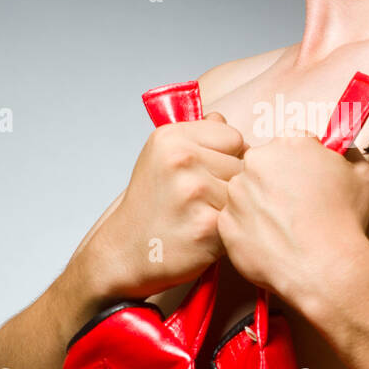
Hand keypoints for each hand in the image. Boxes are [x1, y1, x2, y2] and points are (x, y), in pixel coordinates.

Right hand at [83, 112, 245, 298]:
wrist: (124, 251)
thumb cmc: (150, 204)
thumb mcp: (161, 156)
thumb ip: (196, 134)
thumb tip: (222, 117)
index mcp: (172, 138)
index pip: (234, 137)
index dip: (227, 157)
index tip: (207, 173)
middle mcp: (181, 160)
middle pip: (243, 165)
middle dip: (229, 184)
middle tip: (201, 201)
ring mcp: (195, 193)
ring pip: (243, 194)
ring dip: (229, 209)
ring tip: (201, 216)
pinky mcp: (207, 227)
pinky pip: (239, 221)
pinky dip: (227, 231)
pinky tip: (204, 235)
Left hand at [217, 131, 368, 301]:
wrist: (325, 264)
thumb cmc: (343, 221)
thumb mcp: (362, 176)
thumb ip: (348, 157)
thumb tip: (345, 157)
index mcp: (290, 143)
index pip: (290, 144)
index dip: (301, 163)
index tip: (306, 179)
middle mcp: (257, 162)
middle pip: (263, 167)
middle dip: (276, 183)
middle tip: (296, 206)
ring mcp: (236, 193)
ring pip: (245, 194)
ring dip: (260, 206)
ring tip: (285, 228)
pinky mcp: (226, 223)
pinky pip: (235, 223)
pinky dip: (249, 231)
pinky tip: (273, 241)